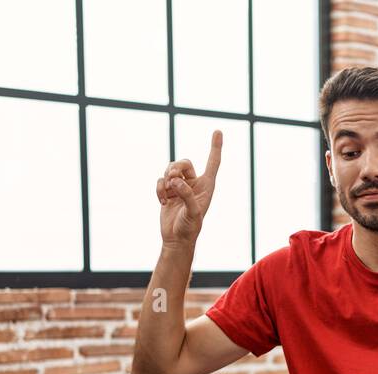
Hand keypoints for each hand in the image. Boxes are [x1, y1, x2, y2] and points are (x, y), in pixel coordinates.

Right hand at [157, 129, 222, 247]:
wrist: (176, 239)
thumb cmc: (190, 228)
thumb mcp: (193, 213)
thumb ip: (187, 195)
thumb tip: (176, 181)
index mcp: (207, 186)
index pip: (213, 162)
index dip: (215, 147)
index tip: (217, 131)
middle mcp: (194, 184)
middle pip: (184, 162)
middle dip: (176, 168)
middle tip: (172, 179)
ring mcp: (180, 187)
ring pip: (171, 169)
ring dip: (166, 179)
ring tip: (167, 194)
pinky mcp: (168, 191)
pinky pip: (160, 180)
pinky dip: (159, 189)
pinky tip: (162, 202)